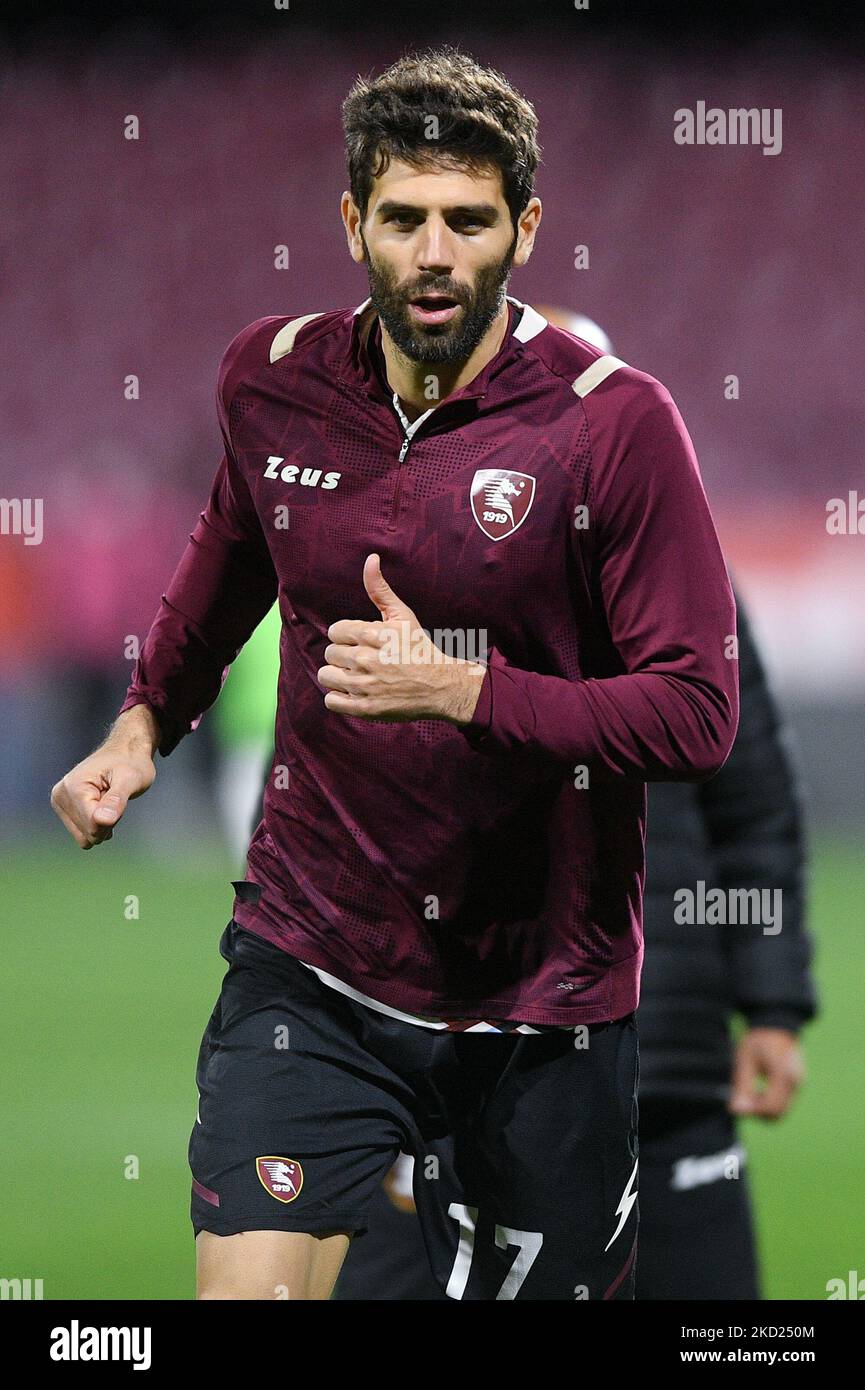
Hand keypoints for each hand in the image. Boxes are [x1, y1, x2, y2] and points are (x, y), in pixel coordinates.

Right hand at [50, 705, 158, 848]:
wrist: (125, 751)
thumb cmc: (131, 762)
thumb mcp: (131, 779)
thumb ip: (117, 800)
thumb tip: (102, 820)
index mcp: (73, 787)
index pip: (93, 826)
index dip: (113, 818)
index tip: (118, 796)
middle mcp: (60, 795)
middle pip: (88, 834)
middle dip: (107, 822)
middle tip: (114, 798)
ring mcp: (59, 802)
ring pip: (85, 837)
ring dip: (102, 823)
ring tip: (108, 800)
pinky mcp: (63, 808)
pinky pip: (82, 833)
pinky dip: (96, 824)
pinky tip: (102, 806)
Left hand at [318, 553, 485, 724]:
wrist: (440, 685)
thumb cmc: (419, 647)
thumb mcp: (402, 615)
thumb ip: (380, 589)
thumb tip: (371, 559)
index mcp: (370, 634)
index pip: (335, 631)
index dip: (348, 636)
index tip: (362, 642)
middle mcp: (364, 659)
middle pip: (330, 654)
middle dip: (344, 655)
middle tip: (363, 659)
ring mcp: (363, 685)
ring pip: (326, 676)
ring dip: (338, 676)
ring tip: (356, 675)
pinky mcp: (364, 708)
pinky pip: (331, 701)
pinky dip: (339, 697)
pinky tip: (354, 691)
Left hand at [728, 1028, 804, 1118]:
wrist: (777, 1027)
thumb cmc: (758, 1041)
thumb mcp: (745, 1060)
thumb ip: (742, 1086)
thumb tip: (736, 1111)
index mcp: (783, 1073)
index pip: (770, 1106)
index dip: (752, 1111)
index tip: (737, 1103)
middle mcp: (795, 1082)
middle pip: (777, 1113)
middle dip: (757, 1112)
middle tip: (742, 1098)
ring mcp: (798, 1085)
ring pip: (781, 1112)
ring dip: (763, 1110)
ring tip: (750, 1092)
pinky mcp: (797, 1087)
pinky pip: (783, 1105)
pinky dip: (769, 1105)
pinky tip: (759, 1091)